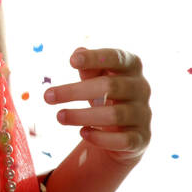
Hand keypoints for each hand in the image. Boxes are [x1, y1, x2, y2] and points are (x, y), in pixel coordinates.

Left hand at [44, 47, 151, 165]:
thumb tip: (78, 52)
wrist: (124, 129)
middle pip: (110, 86)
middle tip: (47, 97)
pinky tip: (83, 132)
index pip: (116, 57)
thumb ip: (89, 68)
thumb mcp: (97, 79)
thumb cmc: (106, 95)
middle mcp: (142, 88)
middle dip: (75, 91)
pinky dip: (100, 137)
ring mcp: (144, 114)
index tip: (71, 62)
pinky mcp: (141, 138)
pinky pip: (122, 140)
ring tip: (59, 116)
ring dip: (81, 116)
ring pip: (114, 114)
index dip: (95, 58)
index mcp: (132, 67)